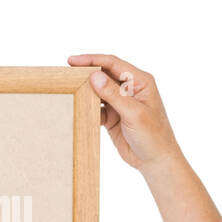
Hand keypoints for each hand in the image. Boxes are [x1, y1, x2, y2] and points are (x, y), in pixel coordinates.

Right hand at [67, 54, 178, 169]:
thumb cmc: (154, 135)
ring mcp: (120, 103)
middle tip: (66, 76)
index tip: (72, 61)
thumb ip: (113, 94)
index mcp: (140, 82)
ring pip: (98, 91)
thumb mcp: (134, 113)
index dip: (92, 60)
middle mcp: (130, 89)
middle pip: (103, 74)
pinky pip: (96, 108)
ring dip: (85, 92)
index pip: (113, 64)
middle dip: (85, 74)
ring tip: (69, 92)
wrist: (156, 161)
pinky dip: (87, 108)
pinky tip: (79, 110)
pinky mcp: (113, 116)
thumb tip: (94, 76)